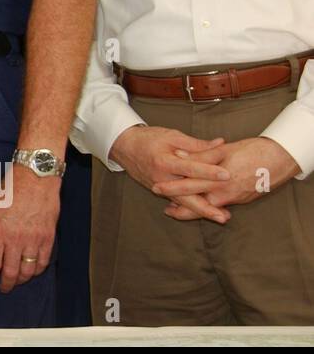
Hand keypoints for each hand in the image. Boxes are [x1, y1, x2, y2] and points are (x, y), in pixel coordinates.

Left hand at [0, 166, 60, 292]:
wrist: (36, 178)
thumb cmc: (10, 190)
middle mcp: (16, 239)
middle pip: (11, 273)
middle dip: (5, 284)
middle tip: (2, 287)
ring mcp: (34, 240)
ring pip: (28, 271)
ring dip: (21, 280)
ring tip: (16, 281)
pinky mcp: (48, 238)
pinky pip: (43, 262)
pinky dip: (37, 270)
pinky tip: (31, 271)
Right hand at [109, 125, 230, 223]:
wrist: (125, 147)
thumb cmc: (149, 139)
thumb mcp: (172, 136)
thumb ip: (196, 143)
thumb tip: (220, 143)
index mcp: (164, 161)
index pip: (190, 168)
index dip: (209, 172)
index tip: (227, 175)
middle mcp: (162, 178)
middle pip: (187, 196)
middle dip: (206, 207)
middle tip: (225, 215)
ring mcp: (161, 188)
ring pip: (184, 203)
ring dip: (203, 212)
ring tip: (222, 217)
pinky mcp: (162, 192)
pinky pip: (179, 201)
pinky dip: (193, 208)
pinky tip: (208, 213)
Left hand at [156, 137, 299, 218]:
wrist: (281, 158)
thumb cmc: (253, 150)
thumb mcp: (224, 150)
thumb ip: (201, 154)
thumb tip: (179, 155)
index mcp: (219, 179)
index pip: (190, 185)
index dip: (172, 188)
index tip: (157, 188)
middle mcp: (226, 193)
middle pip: (198, 205)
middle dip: (181, 208)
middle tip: (166, 210)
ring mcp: (235, 198)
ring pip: (209, 207)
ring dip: (194, 209)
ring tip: (177, 209)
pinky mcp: (243, 199)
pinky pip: (220, 205)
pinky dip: (208, 206)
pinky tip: (201, 203)